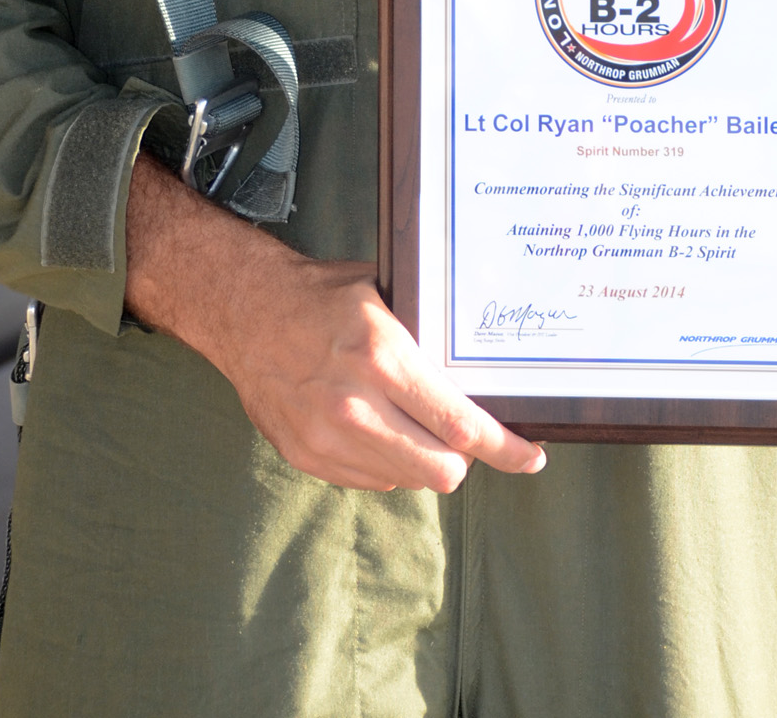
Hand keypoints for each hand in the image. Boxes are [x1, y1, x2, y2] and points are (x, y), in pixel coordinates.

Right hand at [124, 151, 545, 490]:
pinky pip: (370, 481)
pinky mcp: (305, 456)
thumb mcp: (384, 295)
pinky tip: (375, 427)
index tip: (531, 456)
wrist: (245, 311)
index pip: (459, 423)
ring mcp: (326, 437)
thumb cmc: (322, 296)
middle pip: (440, 468)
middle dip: (462, 457)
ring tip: (409, 421)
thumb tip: (479, 371)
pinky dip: (386, 463)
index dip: (504, 448)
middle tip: (460, 433)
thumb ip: (426, 339)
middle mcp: (354, 404)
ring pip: (407, 480)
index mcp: (381, 356)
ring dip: (422, 460)